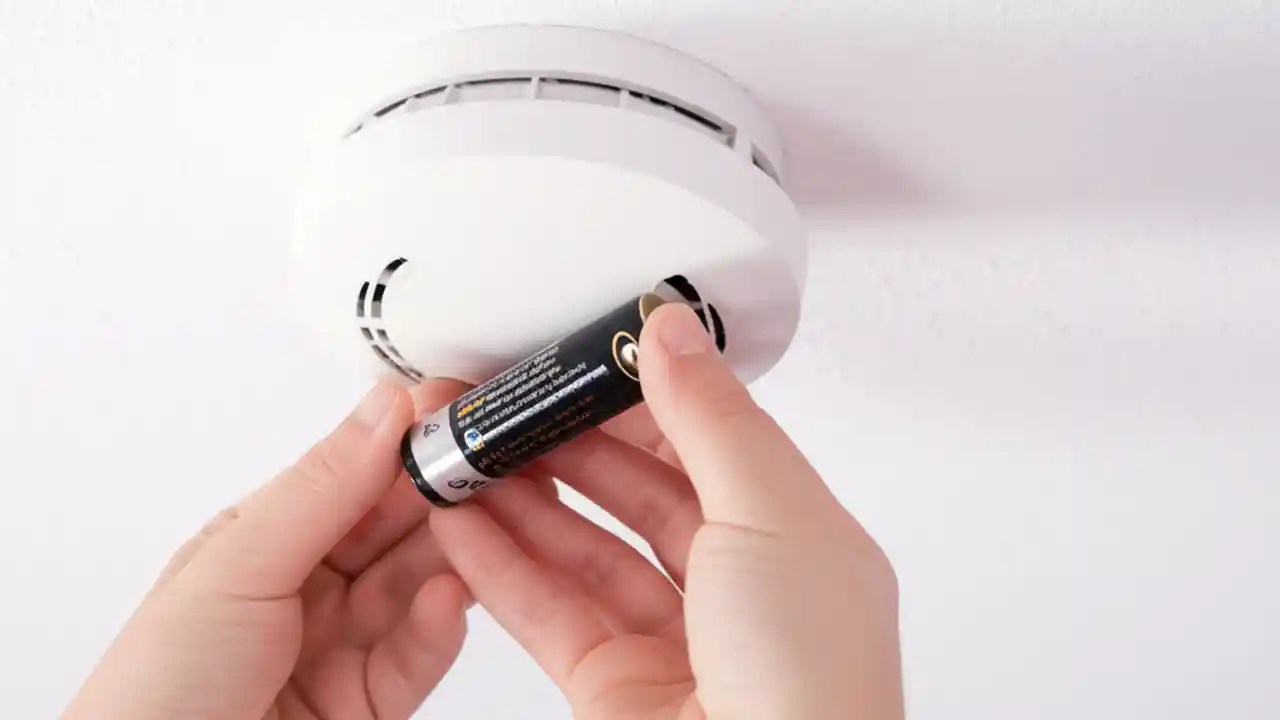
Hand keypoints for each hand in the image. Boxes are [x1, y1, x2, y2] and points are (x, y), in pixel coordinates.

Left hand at [65, 381, 479, 719]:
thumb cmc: (155, 693)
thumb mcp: (236, 568)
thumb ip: (321, 489)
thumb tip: (382, 405)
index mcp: (265, 540)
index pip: (352, 478)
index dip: (404, 443)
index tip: (456, 412)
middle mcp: (307, 589)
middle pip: (394, 529)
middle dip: (442, 494)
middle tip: (492, 463)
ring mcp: (340, 649)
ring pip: (416, 587)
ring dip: (452, 555)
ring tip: (487, 525)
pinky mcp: (369, 705)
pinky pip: (419, 656)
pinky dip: (439, 626)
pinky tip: (450, 597)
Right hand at [430, 304, 904, 719]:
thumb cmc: (812, 688)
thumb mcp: (773, 519)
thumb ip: (712, 422)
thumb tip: (672, 331)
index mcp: (797, 539)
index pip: (711, 441)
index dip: (644, 394)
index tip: (583, 354)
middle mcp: (739, 590)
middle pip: (638, 492)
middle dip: (569, 443)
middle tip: (508, 399)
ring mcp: (673, 644)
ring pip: (583, 550)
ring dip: (523, 497)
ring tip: (469, 447)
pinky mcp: (611, 690)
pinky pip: (545, 611)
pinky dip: (498, 565)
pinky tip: (459, 520)